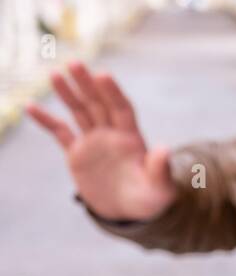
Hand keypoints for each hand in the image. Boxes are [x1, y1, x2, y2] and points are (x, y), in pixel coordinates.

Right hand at [27, 62, 175, 221]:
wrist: (130, 211)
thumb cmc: (150, 198)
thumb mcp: (160, 187)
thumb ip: (160, 169)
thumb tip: (164, 149)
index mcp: (133, 138)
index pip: (122, 109)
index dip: (113, 93)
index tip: (103, 75)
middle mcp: (112, 134)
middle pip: (98, 104)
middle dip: (87, 84)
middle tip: (75, 63)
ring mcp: (94, 142)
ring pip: (80, 112)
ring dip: (68, 93)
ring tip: (54, 73)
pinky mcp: (77, 154)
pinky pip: (59, 133)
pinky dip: (46, 120)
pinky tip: (30, 106)